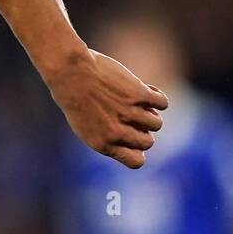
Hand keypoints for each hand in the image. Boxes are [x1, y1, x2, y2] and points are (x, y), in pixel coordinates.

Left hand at [46, 49, 167, 168]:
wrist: (69, 72)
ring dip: (149, 112)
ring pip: (157, 123)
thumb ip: (107, 137)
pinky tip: (143, 88)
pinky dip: (156, 96)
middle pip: (148, 142)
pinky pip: (163, 103)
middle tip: (130, 114)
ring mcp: (129, 114)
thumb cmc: (74, 96)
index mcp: (102, 145)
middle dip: (143, 130)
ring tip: (134, 101)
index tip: (129, 134)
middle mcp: (116, 133)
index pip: (136, 161)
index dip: (136, 148)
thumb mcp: (84, 125)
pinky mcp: (139, 95)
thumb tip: (136, 140)